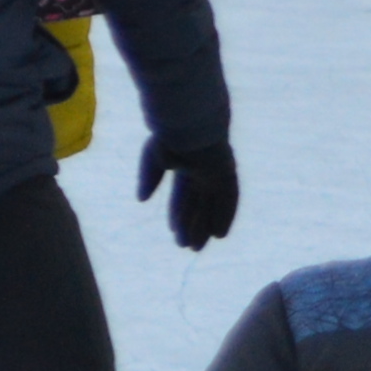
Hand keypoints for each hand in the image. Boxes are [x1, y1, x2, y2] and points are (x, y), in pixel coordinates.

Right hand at [142, 132, 239, 251]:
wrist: (188, 123)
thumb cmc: (168, 136)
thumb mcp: (153, 159)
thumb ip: (149, 178)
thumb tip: (141, 199)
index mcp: (185, 164)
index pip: (183, 195)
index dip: (178, 214)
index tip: (174, 233)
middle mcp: (203, 170)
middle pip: (199, 203)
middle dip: (192, 225)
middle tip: (186, 247)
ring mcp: (216, 171)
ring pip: (212, 204)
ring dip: (205, 225)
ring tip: (197, 247)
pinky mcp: (227, 172)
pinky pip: (228, 199)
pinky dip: (224, 217)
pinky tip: (218, 234)